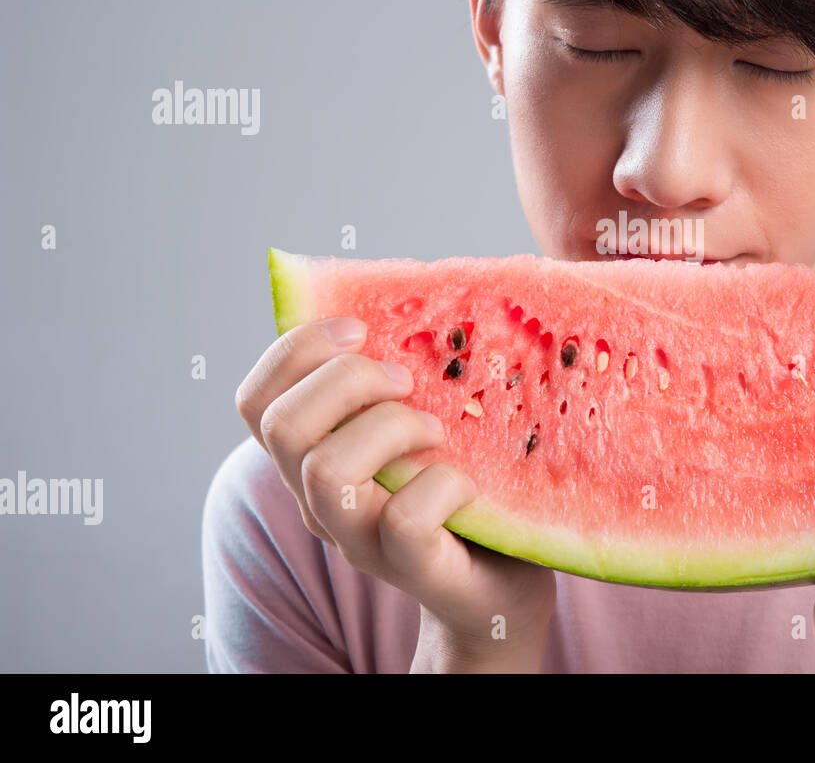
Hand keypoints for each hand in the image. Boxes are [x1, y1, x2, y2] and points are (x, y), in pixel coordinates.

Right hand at [235, 316, 556, 671]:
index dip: (294, 350)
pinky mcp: (413, 567)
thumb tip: (419, 291)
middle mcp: (319, 501)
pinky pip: (405, 519)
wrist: (500, 581)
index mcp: (311, 457)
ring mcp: (359, 541)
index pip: (255, 400)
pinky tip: (472, 482)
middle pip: (280, 426)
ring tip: (437, 430)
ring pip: (326, 472)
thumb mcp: (422, 419)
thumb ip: (401, 374)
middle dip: (347, 381)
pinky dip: (444, 484)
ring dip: (390, 428)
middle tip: (407, 380)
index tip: (358, 328)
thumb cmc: (462, 484)